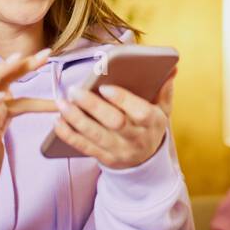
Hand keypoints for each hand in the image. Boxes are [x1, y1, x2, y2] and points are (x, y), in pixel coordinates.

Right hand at [0, 49, 56, 211]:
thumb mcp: (4, 123)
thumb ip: (14, 107)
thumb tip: (29, 95)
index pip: (10, 77)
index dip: (28, 64)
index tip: (48, 54)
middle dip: (20, 62)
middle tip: (45, 54)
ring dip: (0, 71)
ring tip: (18, 60)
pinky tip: (5, 96)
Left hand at [50, 76, 172, 169]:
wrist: (146, 161)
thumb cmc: (149, 127)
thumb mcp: (162, 110)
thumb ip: (164, 89)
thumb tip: (172, 67)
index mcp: (153, 122)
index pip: (140, 112)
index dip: (123, 99)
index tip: (105, 86)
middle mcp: (137, 138)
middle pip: (115, 123)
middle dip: (93, 106)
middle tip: (75, 90)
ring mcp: (120, 151)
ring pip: (96, 136)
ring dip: (76, 119)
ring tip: (62, 102)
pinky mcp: (105, 159)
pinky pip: (84, 148)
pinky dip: (69, 135)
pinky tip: (58, 122)